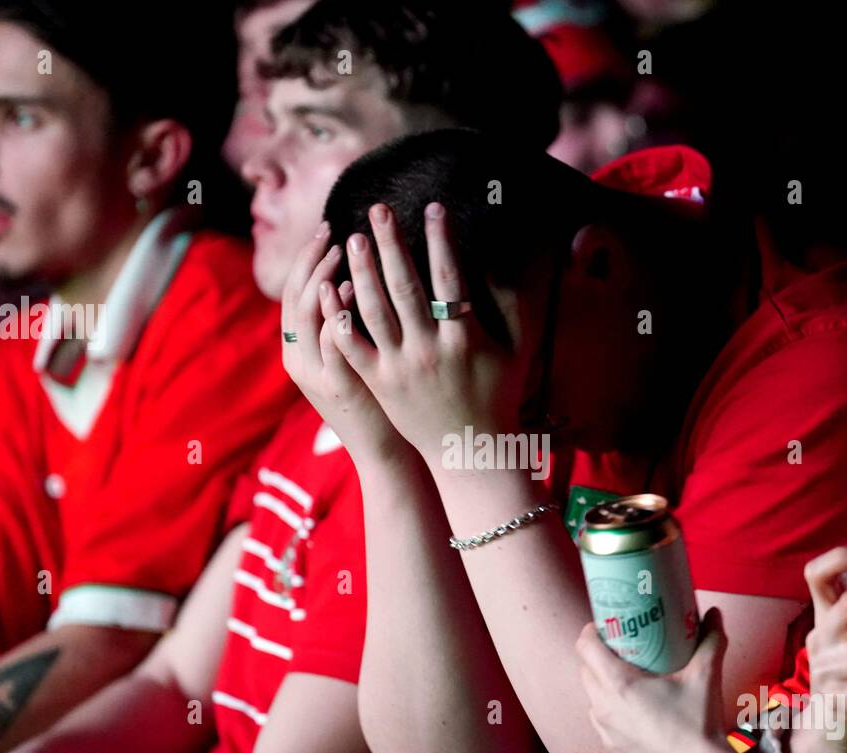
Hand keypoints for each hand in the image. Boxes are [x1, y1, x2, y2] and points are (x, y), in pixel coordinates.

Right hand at [280, 222, 407, 464]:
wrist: (385, 453)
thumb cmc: (377, 402)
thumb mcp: (352, 361)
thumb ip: (346, 326)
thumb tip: (358, 281)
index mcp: (298, 351)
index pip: (293, 293)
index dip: (307, 259)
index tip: (327, 229)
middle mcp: (299, 360)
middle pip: (295, 295)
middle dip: (312, 258)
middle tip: (332, 227)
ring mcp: (316, 374)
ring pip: (307, 313)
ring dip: (323, 275)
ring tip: (344, 247)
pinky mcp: (339, 385)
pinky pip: (330, 340)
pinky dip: (337, 310)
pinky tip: (354, 286)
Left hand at [328, 202, 533, 465]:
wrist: (469, 450)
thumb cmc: (497, 395)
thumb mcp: (516, 351)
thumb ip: (511, 305)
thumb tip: (499, 261)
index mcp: (465, 339)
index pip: (450, 278)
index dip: (442, 240)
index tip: (434, 208)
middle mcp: (429, 350)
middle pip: (405, 287)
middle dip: (392, 245)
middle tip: (379, 210)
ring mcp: (399, 368)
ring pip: (374, 311)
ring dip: (362, 272)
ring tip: (354, 239)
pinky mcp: (378, 383)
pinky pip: (352, 346)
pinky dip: (339, 317)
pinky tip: (330, 289)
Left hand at [578, 609, 728, 752]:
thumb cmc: (700, 726)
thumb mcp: (706, 677)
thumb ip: (710, 641)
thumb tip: (714, 613)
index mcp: (619, 685)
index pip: (585, 647)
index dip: (591, 632)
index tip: (605, 626)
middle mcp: (604, 710)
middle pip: (586, 673)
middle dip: (598, 659)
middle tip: (622, 652)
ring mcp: (606, 737)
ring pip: (594, 703)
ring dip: (604, 691)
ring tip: (629, 685)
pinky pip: (606, 731)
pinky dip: (615, 721)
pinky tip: (637, 720)